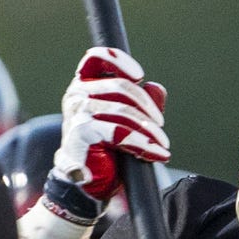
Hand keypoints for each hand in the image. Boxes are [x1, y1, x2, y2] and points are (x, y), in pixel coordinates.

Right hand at [50, 49, 169, 208]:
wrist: (89, 181)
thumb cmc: (106, 146)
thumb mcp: (126, 120)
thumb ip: (141, 101)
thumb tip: (156, 87)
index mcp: (84, 85)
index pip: (96, 57)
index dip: (119, 60)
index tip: (140, 76)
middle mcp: (76, 95)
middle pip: (120, 87)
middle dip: (147, 106)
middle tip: (160, 124)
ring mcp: (77, 113)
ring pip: (123, 112)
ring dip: (149, 129)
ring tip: (162, 143)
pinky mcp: (82, 134)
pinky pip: (120, 133)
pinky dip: (144, 144)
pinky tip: (157, 154)